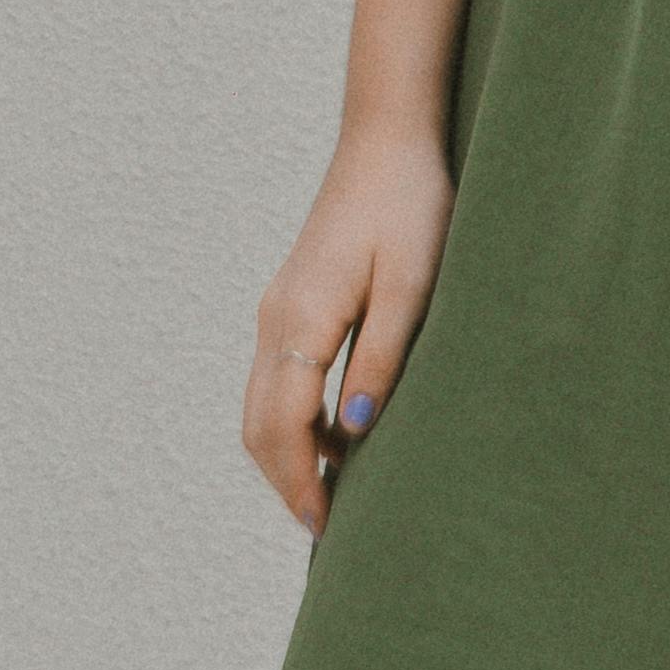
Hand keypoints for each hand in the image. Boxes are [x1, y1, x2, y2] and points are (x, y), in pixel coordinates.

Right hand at [241, 118, 455, 537]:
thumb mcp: (412, 284)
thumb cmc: (412, 206)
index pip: (281, 426)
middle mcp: (275, 318)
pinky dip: (293, 420)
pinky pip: (276, 379)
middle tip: (327, 529)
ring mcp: (277, 309)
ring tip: (334, 493)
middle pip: (257, 425)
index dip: (300, 483)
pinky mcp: (291, 301)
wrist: (389, 140)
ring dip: (287, 453)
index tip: (327, 529)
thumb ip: (380, 358)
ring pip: (261, 405)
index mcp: (302, 318)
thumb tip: (351, 436)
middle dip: (285, 481)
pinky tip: (337, 435)